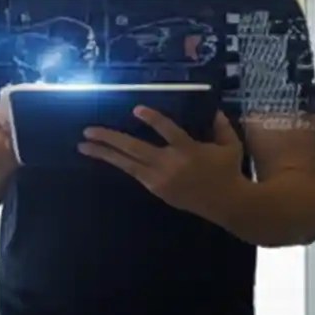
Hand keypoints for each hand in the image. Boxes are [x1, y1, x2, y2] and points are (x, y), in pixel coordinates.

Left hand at [79, 107, 244, 217]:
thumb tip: (215, 110)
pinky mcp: (156, 189)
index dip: (152, 120)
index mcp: (189, 150)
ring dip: (104, 153)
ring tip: (83, 146)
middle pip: (135, 149)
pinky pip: (134, 173)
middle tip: (88, 130)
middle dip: (110, 139)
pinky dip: (119, 164)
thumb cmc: (229, 171)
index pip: (168, 131)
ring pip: (127, 164)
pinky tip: (106, 157)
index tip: (136, 109)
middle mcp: (170, 164)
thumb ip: (221, 127)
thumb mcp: (231, 146)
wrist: (227, 205)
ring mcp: (160, 179)